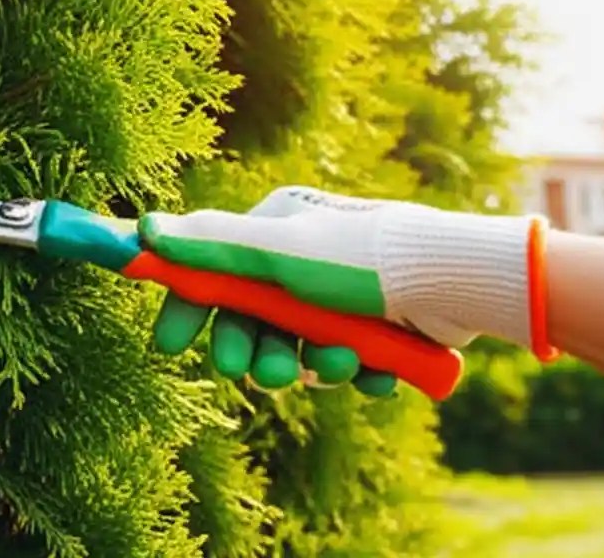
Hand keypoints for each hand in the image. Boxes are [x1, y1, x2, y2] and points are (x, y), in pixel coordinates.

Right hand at [139, 186, 545, 394]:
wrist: (459, 284)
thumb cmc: (363, 260)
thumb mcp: (278, 252)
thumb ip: (209, 245)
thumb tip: (143, 228)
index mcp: (276, 230)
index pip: (211, 270)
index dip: (187, 308)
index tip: (168, 345)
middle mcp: (306, 260)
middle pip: (254, 320)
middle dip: (257, 352)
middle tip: (263, 375)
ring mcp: (343, 295)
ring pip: (299, 347)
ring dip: (314, 364)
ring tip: (341, 362)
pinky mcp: (378, 327)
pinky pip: (347, 362)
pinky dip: (358, 370)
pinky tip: (377, 369)